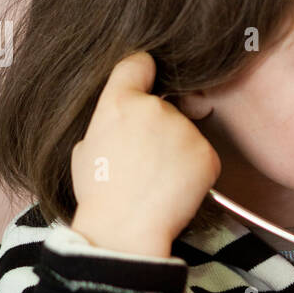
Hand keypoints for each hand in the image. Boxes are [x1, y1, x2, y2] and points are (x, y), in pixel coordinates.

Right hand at [71, 51, 220, 256]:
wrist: (126, 229)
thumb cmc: (99, 194)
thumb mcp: (85, 148)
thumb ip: (108, 124)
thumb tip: (122, 123)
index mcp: (120, 102)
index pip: (137, 63)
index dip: (141, 71)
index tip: (146, 80)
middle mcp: (156, 107)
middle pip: (163, 107)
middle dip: (158, 128)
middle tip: (144, 161)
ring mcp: (185, 129)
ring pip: (184, 134)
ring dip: (176, 152)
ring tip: (157, 181)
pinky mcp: (208, 154)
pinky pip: (202, 158)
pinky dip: (193, 172)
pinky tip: (174, 190)